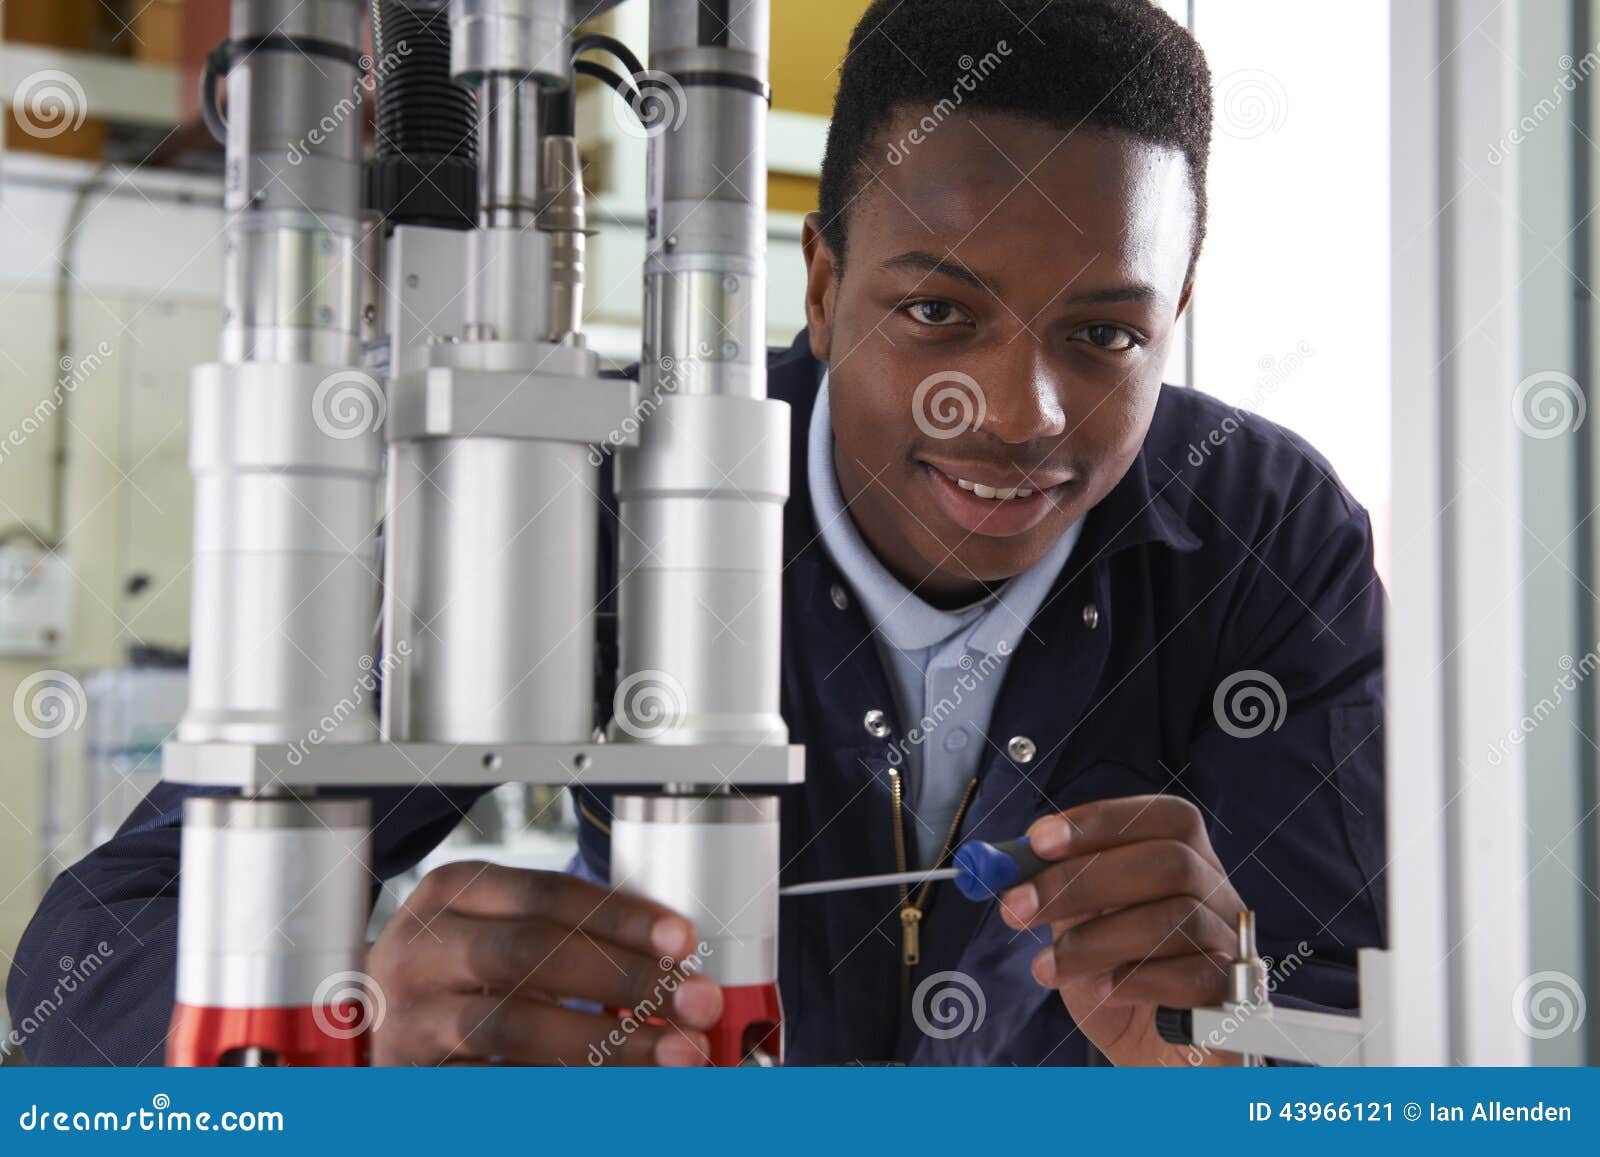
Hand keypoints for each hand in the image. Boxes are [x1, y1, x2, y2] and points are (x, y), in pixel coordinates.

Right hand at [367, 861, 720, 1065]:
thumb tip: (676, 960)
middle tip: (695, 1001)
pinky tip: (620, 1097)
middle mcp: (420, 949)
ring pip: (516, 1027)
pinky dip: (566, 1092)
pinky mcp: (412, 1083)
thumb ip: (574, 934)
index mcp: (452, 893)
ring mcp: (409, 1019)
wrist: (371, 1027)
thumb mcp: (498, 929)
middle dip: (625, 977)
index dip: (621, 917)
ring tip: (675, 1053)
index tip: (684, 940)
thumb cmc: (460, 973)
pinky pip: (498, 1090)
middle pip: (532, 954)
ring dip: (609, 1043)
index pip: (546, 895)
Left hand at [998, 795, 1244, 1066]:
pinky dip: (1135, 980)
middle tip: (1014, 909)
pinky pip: (1192, 975)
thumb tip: (1010, 863)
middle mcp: (1218, 895)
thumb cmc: (1116, 982)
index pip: (1165, 817)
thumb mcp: (1079, 930)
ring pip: (1174, 919)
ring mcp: (1230, 945)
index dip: (1103, 821)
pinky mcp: (1233, 998)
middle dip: (1079, 881)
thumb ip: (1058, 893)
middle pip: (1168, 862)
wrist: (1154, 1062)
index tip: (1037, 841)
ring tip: (1045, 969)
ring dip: (1093, 941)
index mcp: (1185, 862)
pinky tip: (1102, 992)